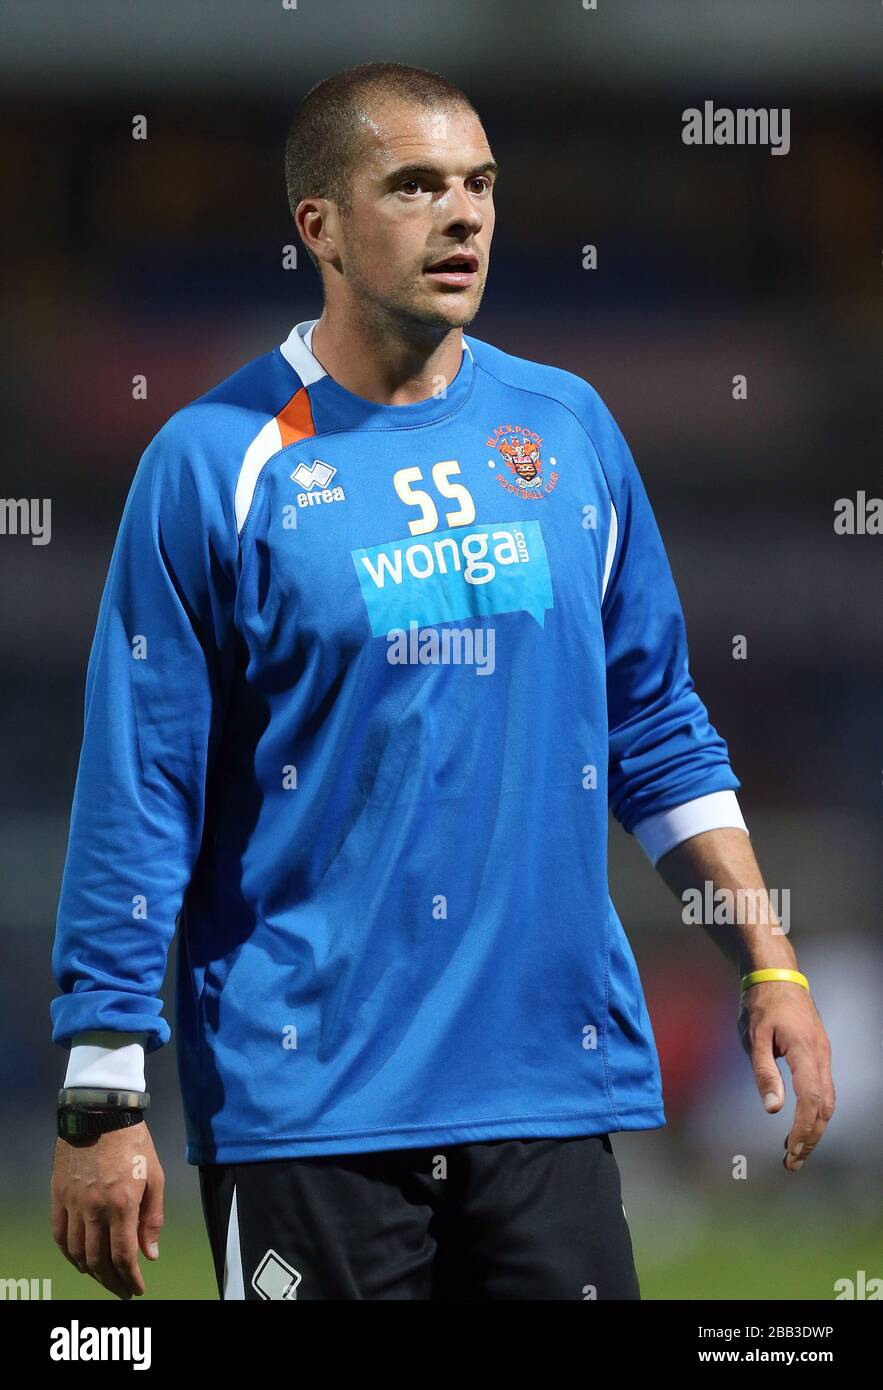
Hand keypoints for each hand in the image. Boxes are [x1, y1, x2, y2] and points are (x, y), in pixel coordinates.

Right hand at [51, 1121, 163, 1298]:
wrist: (100, 1114)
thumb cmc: (134, 1143)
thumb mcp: (155, 1176)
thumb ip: (153, 1218)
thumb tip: (150, 1254)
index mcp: (123, 1204)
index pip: (123, 1256)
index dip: (130, 1278)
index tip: (137, 1288)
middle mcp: (95, 1209)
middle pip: (99, 1261)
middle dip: (112, 1281)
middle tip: (122, 1290)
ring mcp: (73, 1204)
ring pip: (77, 1253)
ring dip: (91, 1272)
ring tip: (104, 1278)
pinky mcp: (59, 1196)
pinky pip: (59, 1235)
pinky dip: (69, 1254)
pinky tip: (79, 1260)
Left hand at [738, 981, 834, 1171]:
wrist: (776, 976)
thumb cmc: (761, 1004)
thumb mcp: (754, 1037)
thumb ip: (764, 1072)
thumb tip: (772, 1110)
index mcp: (805, 1051)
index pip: (812, 1100)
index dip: (804, 1130)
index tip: (790, 1152)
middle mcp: (820, 1055)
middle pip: (825, 1107)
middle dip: (811, 1138)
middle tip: (791, 1163)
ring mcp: (823, 1055)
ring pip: (827, 1101)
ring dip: (814, 1128)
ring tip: (794, 1151)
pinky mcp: (818, 1054)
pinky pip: (822, 1089)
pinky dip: (814, 1112)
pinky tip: (799, 1123)